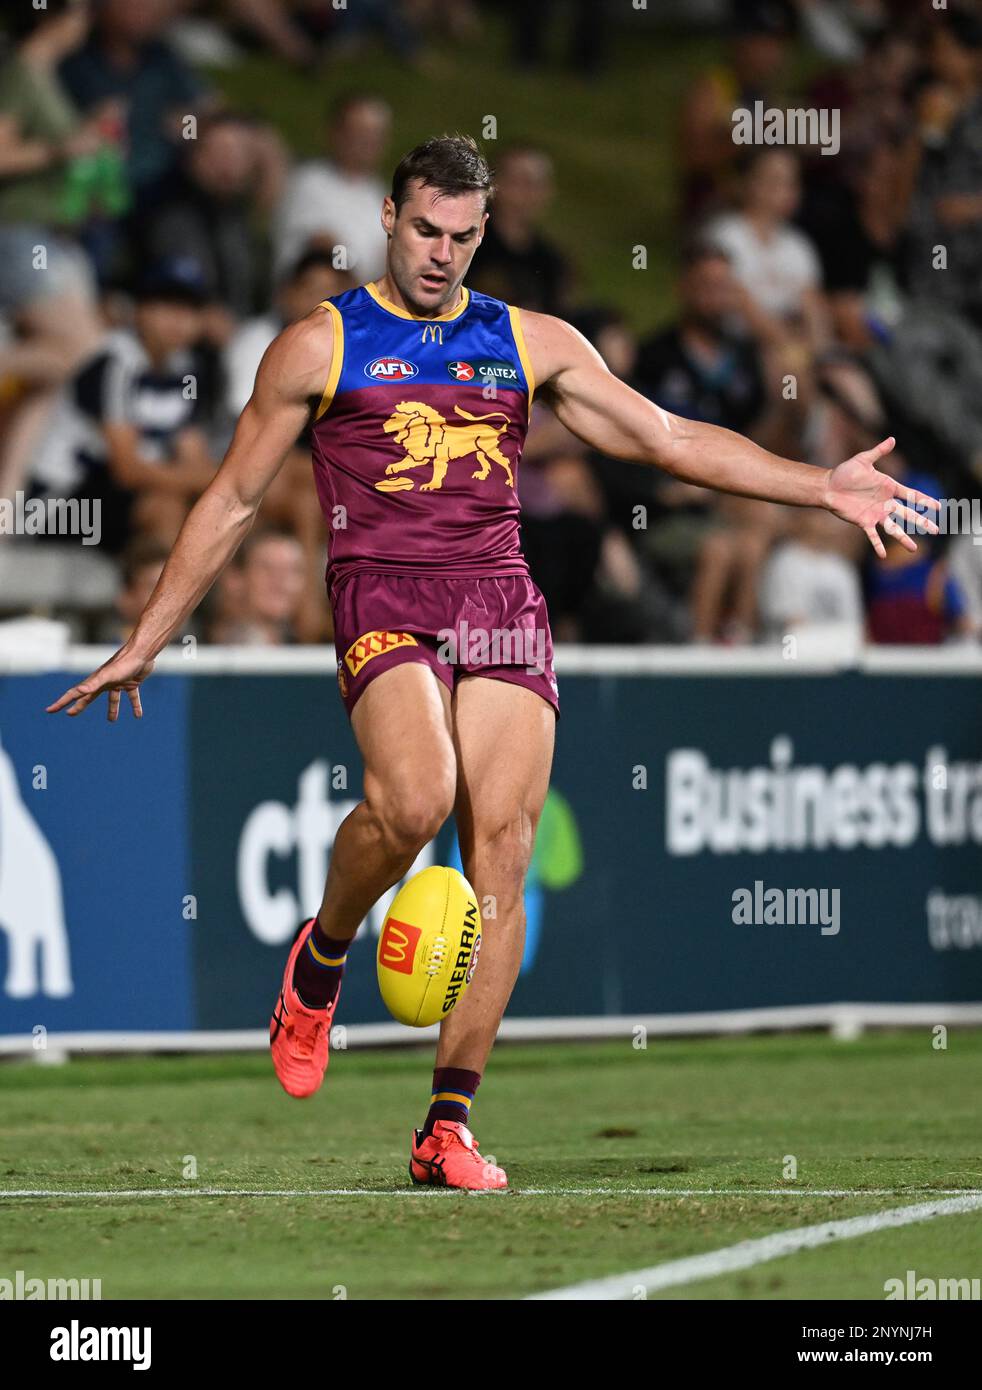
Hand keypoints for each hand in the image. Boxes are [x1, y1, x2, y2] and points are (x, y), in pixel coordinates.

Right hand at [46, 649, 154, 720]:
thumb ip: (94, 684)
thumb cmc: (124, 664)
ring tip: (111, 720)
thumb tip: (79, 691)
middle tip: (70, 714)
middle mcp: (104, 682)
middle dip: (79, 706)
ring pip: (112, 699)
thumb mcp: (108, 675)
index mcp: (95, 681)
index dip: (62, 702)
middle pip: (89, 697)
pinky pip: (132, 697)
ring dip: (112, 709)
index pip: (74, 693)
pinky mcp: (132, 683)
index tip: (50, 710)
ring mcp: (118, 682)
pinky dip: (134, 705)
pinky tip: (138, 715)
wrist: (142, 653)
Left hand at [823, 437, 938, 558]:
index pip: (911, 495)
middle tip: (935, 530)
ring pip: (894, 528)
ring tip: (914, 549)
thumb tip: (892, 439)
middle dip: (922, 522)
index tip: (938, 506)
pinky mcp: (864, 522)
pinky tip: (883, 555)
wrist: (828, 486)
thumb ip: (878, 452)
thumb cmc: (845, 472)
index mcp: (889, 488)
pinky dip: (877, 545)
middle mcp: (885, 503)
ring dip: (904, 538)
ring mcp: (876, 514)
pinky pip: (872, 535)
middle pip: (908, 514)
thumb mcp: (862, 460)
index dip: (925, 501)